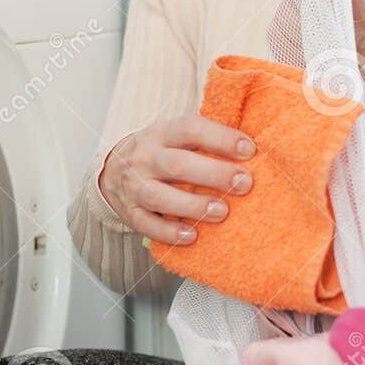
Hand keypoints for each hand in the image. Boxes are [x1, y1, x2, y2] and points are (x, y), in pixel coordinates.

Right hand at [97, 114, 255, 244]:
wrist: (113, 171)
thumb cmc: (160, 153)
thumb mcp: (175, 137)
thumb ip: (205, 140)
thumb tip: (251, 148)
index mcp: (161, 133)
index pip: (190, 129)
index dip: (220, 138)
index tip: (249, 149)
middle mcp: (145, 158)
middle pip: (177, 164)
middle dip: (214, 174)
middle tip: (244, 183)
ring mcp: (134, 186)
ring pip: (159, 196)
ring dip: (192, 205)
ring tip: (222, 212)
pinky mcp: (130, 213)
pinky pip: (147, 225)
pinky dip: (169, 233)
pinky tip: (192, 236)